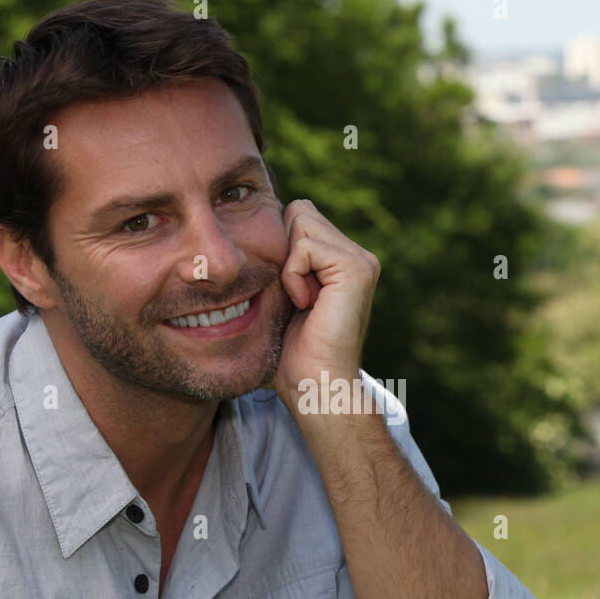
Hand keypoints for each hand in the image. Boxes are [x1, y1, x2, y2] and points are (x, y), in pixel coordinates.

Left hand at [268, 200, 379, 410]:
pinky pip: (303, 246)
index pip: (297, 216)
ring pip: (300, 220)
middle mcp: (357, 255)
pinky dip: (292, 275)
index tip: (287, 295)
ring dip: (287, 265)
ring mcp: (361, 260)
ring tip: (300, 302)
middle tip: (294, 297)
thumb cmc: (289, 355)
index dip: (279, 248)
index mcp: (341, 260)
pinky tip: (305, 304)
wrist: (313, 387)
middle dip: (283, 251)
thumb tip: (238, 232)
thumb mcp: (278, 298)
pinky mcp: (357, 268)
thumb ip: (276, 263)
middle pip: (298, 211)